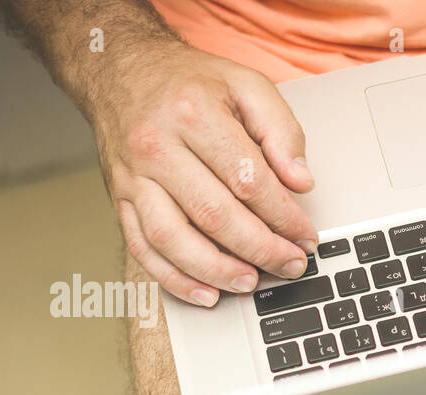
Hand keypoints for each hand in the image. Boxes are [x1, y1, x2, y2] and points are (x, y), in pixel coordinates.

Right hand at [89, 40, 318, 304]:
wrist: (120, 71)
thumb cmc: (187, 82)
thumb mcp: (246, 85)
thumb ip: (281, 130)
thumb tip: (300, 181)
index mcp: (193, 114)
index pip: (248, 180)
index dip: (284, 216)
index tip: (306, 236)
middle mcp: (156, 146)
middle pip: (214, 214)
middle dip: (261, 249)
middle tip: (290, 265)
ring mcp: (134, 177)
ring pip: (174, 239)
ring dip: (218, 271)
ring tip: (252, 283)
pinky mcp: (119, 199)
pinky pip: (143, 249)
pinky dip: (174, 279)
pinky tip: (206, 293)